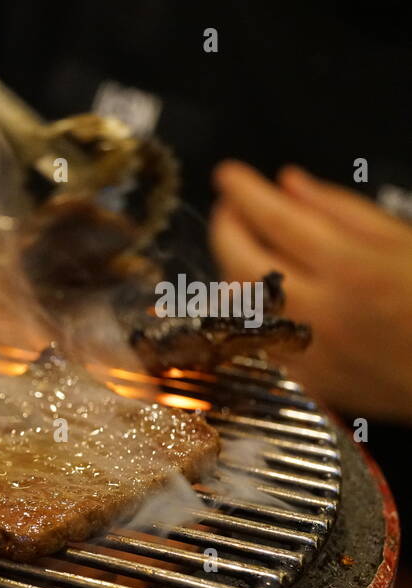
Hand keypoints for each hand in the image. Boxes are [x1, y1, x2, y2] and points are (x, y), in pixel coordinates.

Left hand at [210, 160, 411, 420]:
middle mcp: (321, 312)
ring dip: (232, 268)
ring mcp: (308, 351)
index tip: (227, 174)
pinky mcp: (305, 379)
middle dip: (225, 230)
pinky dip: (249, 309)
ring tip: (243, 245)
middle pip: (243, 264)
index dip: (246, 194)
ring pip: (240, 305)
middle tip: (228, 208)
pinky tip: (259, 291)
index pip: (278, 221)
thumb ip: (342, 210)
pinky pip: (257, 338)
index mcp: (352, 269)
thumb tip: (288, 183)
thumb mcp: (405, 240)